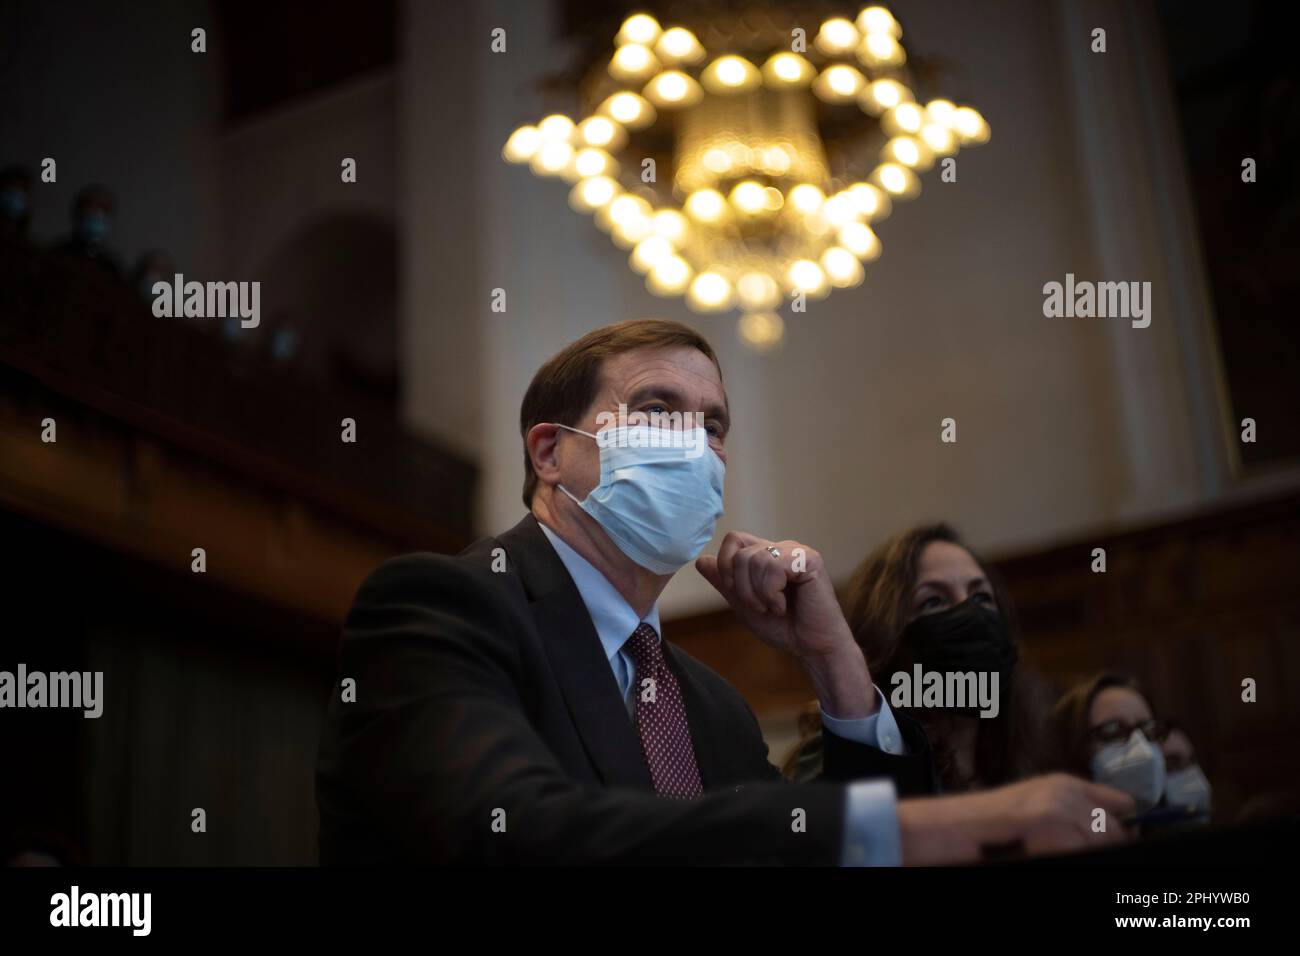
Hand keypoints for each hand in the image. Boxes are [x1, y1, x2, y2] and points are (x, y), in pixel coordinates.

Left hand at [696, 531, 850, 658]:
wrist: (812, 647)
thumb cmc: (783, 627)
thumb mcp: (744, 605)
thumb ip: (725, 583)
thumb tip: (701, 560)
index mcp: (766, 554)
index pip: (734, 539)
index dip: (725, 565)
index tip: (735, 591)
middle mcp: (781, 548)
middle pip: (740, 552)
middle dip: (742, 588)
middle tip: (761, 606)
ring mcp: (796, 552)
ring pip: (754, 559)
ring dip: (758, 593)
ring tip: (774, 607)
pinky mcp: (809, 560)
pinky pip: (773, 567)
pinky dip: (771, 593)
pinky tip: (784, 605)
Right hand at [897, 773, 1136, 864]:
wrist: (949, 828)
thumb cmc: (987, 826)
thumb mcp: (1033, 806)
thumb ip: (1070, 810)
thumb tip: (1113, 828)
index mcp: (1064, 784)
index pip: (1122, 805)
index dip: (1123, 828)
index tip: (1117, 843)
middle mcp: (1066, 793)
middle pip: (1117, 832)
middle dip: (1104, 847)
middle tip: (1069, 851)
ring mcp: (1060, 813)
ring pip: (1104, 846)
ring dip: (1084, 854)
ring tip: (1047, 851)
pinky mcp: (1052, 833)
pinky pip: (1084, 855)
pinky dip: (1069, 859)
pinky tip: (1040, 855)